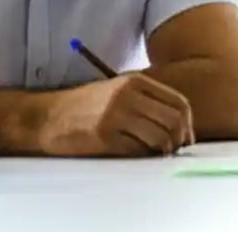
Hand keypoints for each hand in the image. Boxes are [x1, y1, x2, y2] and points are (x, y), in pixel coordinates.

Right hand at [37, 74, 193, 156]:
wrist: (48, 116)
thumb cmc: (88, 106)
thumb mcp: (119, 91)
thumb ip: (148, 101)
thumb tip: (181, 125)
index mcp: (135, 82)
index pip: (179, 102)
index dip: (188, 123)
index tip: (187, 137)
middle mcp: (127, 96)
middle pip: (173, 120)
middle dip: (179, 138)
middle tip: (174, 149)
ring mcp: (115, 115)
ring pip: (158, 136)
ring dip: (163, 149)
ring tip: (158, 153)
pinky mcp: (104, 136)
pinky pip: (137, 150)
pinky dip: (143, 155)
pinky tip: (138, 154)